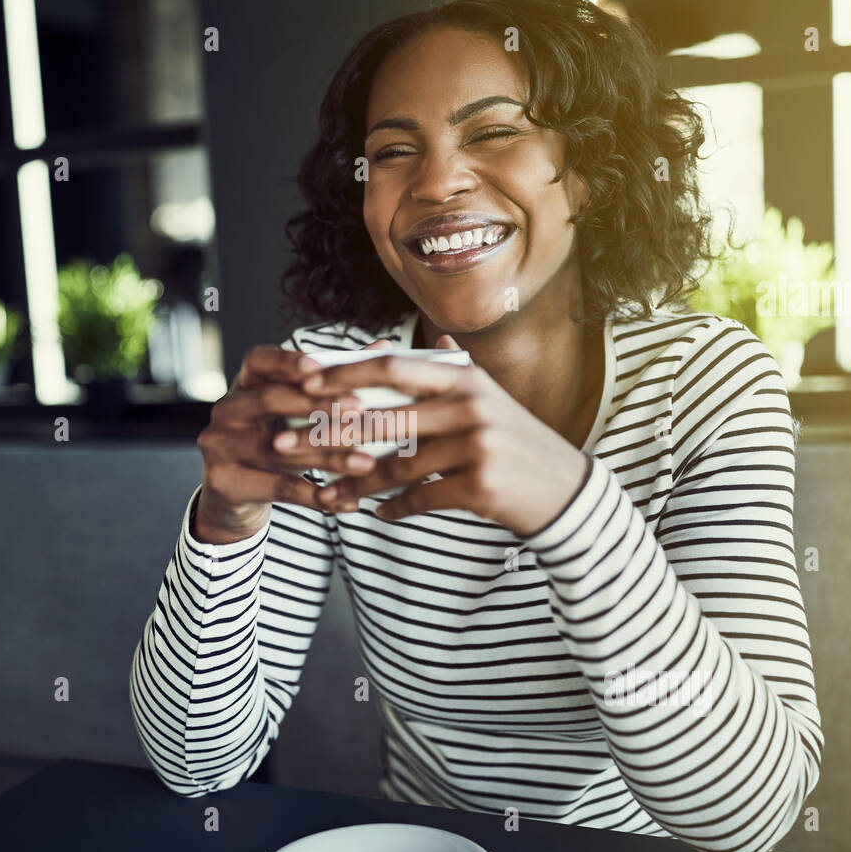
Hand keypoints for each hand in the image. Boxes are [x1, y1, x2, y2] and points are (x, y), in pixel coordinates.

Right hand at [192, 339, 392, 543]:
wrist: (231, 498)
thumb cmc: (275, 442)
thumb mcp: (295, 411)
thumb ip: (333, 381)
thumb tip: (383, 346)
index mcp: (243, 385)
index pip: (259, 361)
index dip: (287, 361)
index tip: (320, 366)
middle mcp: (226, 411)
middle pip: (269, 400)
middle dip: (317, 404)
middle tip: (359, 408)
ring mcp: (220, 447)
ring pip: (280, 449)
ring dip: (328, 456)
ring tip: (367, 463)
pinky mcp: (224, 482)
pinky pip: (278, 488)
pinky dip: (316, 496)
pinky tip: (347, 501)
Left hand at [273, 334, 590, 537]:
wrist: (565, 491)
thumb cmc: (519, 443)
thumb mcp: (493, 398)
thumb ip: (459, 369)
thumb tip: (435, 338)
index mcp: (464, 378)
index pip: (392, 367)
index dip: (344, 373)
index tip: (304, 383)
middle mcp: (469, 406)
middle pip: (381, 418)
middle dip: (327, 433)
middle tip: (286, 443)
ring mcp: (476, 446)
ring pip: (394, 465)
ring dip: (355, 484)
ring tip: (329, 494)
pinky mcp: (479, 486)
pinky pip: (419, 498)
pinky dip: (394, 507)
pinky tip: (377, 513)